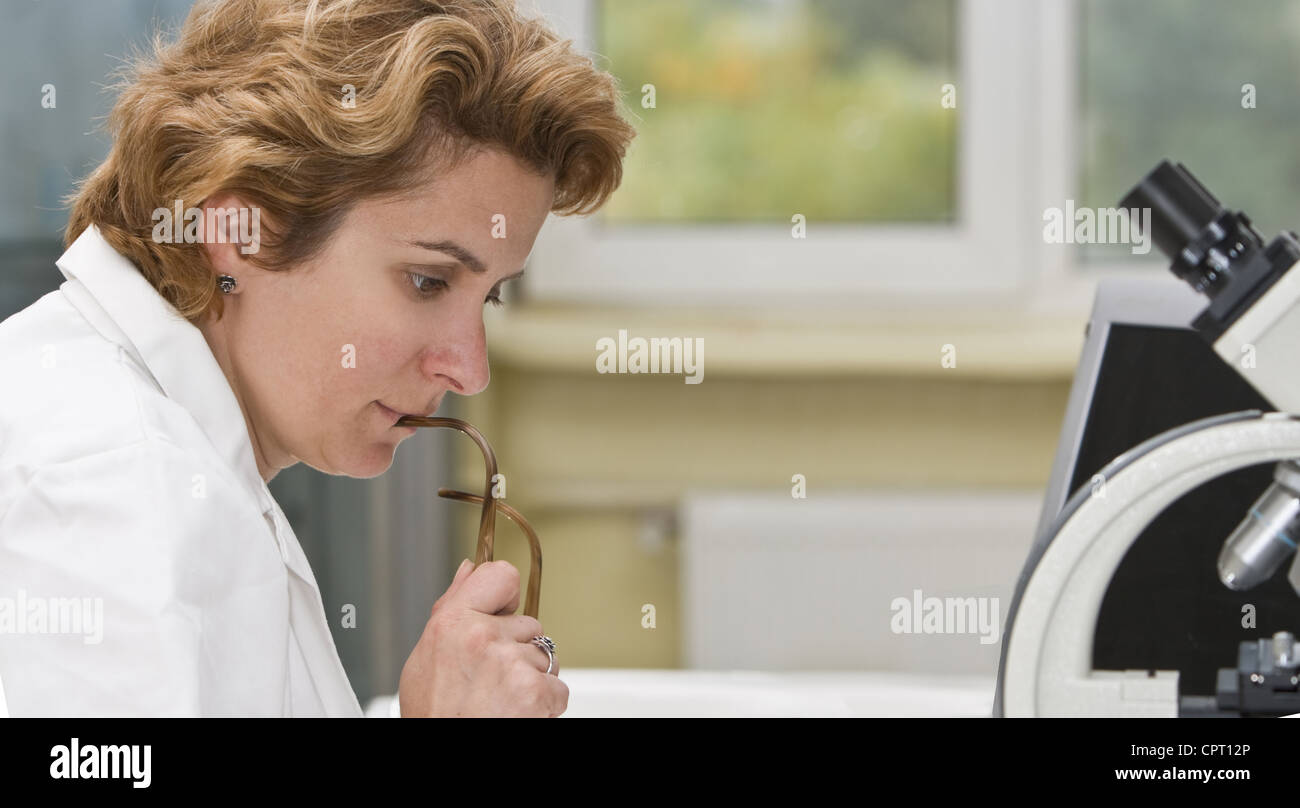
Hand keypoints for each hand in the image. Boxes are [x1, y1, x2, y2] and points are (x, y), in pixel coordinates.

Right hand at [398, 559, 567, 716]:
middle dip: (517, 650)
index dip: (506, 596)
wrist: (443, 754)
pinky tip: (515, 713)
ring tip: (500, 700)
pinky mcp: (535, 691)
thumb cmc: (434, 715)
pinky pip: (557, 688)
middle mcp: (483, 637)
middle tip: (489, 681)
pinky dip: (545, 704)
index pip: (501, 575)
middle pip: (529, 625)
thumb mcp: (426, 657)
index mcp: (453, 622)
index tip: (503, 611)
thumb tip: (468, 569)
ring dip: (531, 678)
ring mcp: (512, 663)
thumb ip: (451, 607)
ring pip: (544, 657)